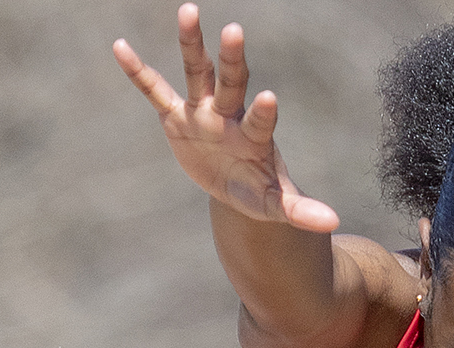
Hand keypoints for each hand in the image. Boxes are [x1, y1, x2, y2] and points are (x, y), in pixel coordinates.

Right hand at [113, 5, 338, 231]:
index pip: (260, 121)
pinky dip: (138, 72)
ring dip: (191, 43)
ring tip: (189, 9)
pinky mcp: (176, 117)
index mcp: (254, 137)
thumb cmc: (259, 189)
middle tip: (235, 30)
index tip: (269, 99)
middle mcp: (229, 116)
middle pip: (231, 83)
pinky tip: (120, 47)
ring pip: (196, 73)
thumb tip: (333, 221)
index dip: (263, 112)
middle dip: (232, 59)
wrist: (235, 184)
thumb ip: (300, 210)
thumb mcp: (275, 204)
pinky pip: (154, 91)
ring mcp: (202, 112)